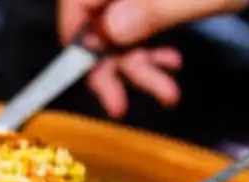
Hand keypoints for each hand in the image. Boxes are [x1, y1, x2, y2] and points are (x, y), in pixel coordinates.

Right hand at [57, 0, 248, 117]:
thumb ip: (151, 11)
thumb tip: (107, 31)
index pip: (77, 3)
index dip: (77, 41)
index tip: (88, 76)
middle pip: (95, 19)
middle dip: (111, 64)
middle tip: (121, 104)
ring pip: (118, 26)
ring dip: (138, 64)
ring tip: (165, 91)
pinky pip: (138, 21)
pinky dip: (151, 47)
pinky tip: (171, 64)